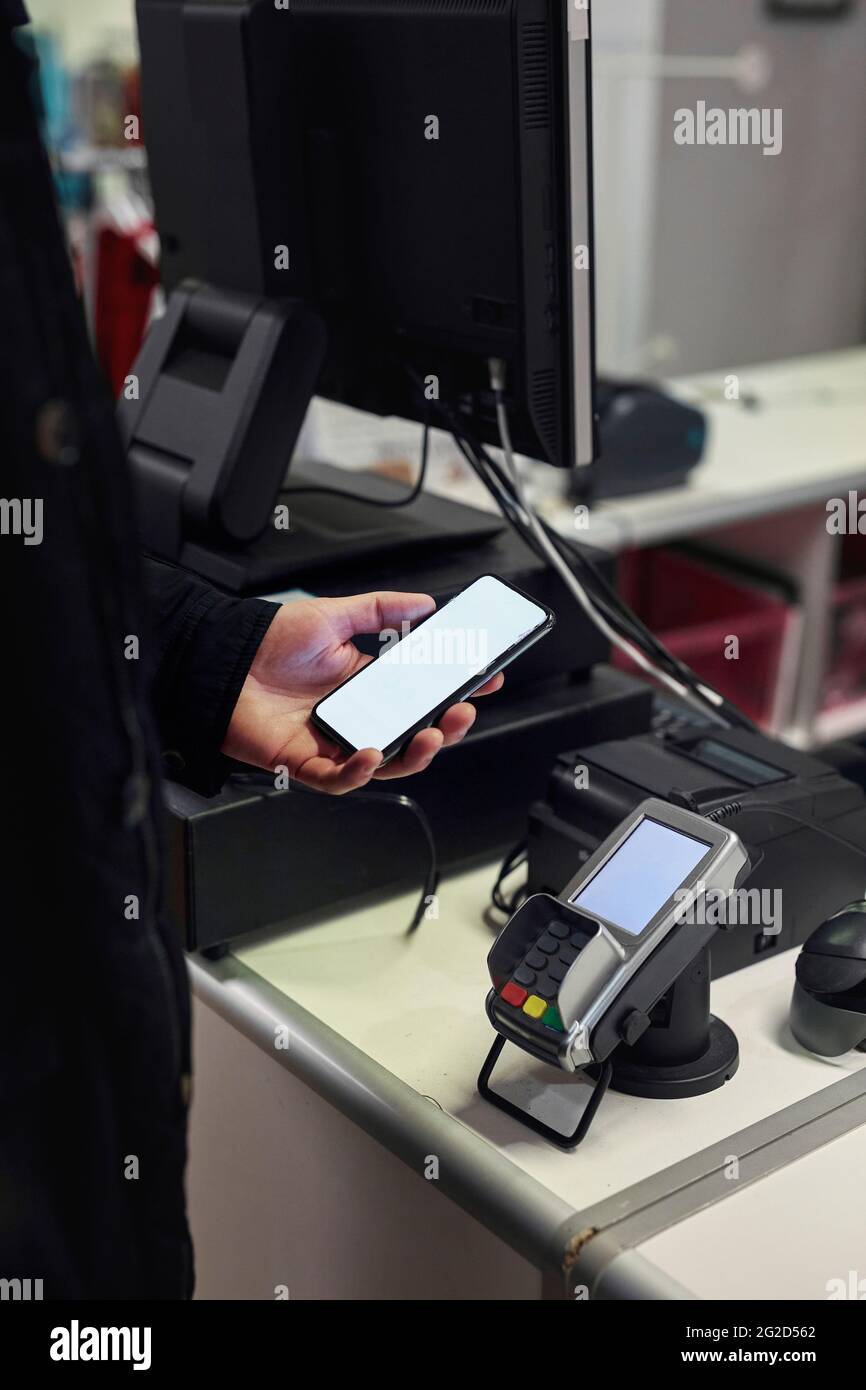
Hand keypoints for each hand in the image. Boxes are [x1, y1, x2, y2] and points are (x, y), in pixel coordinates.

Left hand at [223, 592, 503, 794]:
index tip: (487, 679)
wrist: (220, 659)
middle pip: (414, 733)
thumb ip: (381, 610)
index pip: (423, 693)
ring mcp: (333, 742)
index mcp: (367, 684)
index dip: (457, 690)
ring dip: (416, 754)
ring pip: (387, 763)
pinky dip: (358, 771)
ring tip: (433, 735)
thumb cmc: (267, 642)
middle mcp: (356, 716)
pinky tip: (372, 753)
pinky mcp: (305, 763)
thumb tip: (425, 603)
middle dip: (448, 727)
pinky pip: (339, 778)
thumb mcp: (334, 615)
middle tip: (465, 710)